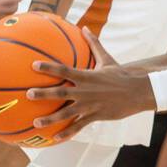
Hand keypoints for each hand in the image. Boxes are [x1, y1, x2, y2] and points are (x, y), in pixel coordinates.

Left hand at [25, 28, 155, 142]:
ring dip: (50, 118)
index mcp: (86, 76)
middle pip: (60, 92)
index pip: (64, 70)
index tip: (34, 65)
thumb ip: (93, 44)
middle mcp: (85, 91)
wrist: (137, 91)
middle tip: (28, 94)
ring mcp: (90, 105)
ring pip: (66, 113)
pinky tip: (55, 139)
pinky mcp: (96, 116)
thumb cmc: (120, 74)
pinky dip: (67, 133)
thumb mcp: (106, 58)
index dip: (49, 67)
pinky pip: (79, 126)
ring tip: (36, 122)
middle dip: (43, 93)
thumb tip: (85, 27)